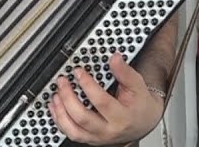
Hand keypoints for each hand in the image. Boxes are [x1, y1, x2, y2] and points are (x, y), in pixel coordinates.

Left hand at [49, 53, 164, 145]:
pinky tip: (55, 106)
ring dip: (60, 111)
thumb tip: (115, 58)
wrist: (143, 123)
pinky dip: (59, 120)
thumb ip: (125, 72)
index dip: (87, 85)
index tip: (78, 72)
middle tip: (62, 81)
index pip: (101, 102)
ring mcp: (98, 137)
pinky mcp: (90, 139)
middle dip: (68, 97)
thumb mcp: (138, 86)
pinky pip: (71, 134)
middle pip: (83, 118)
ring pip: (73, 130)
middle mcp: (109, 130)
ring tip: (56, 94)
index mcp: (123, 117)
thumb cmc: (140, 105)